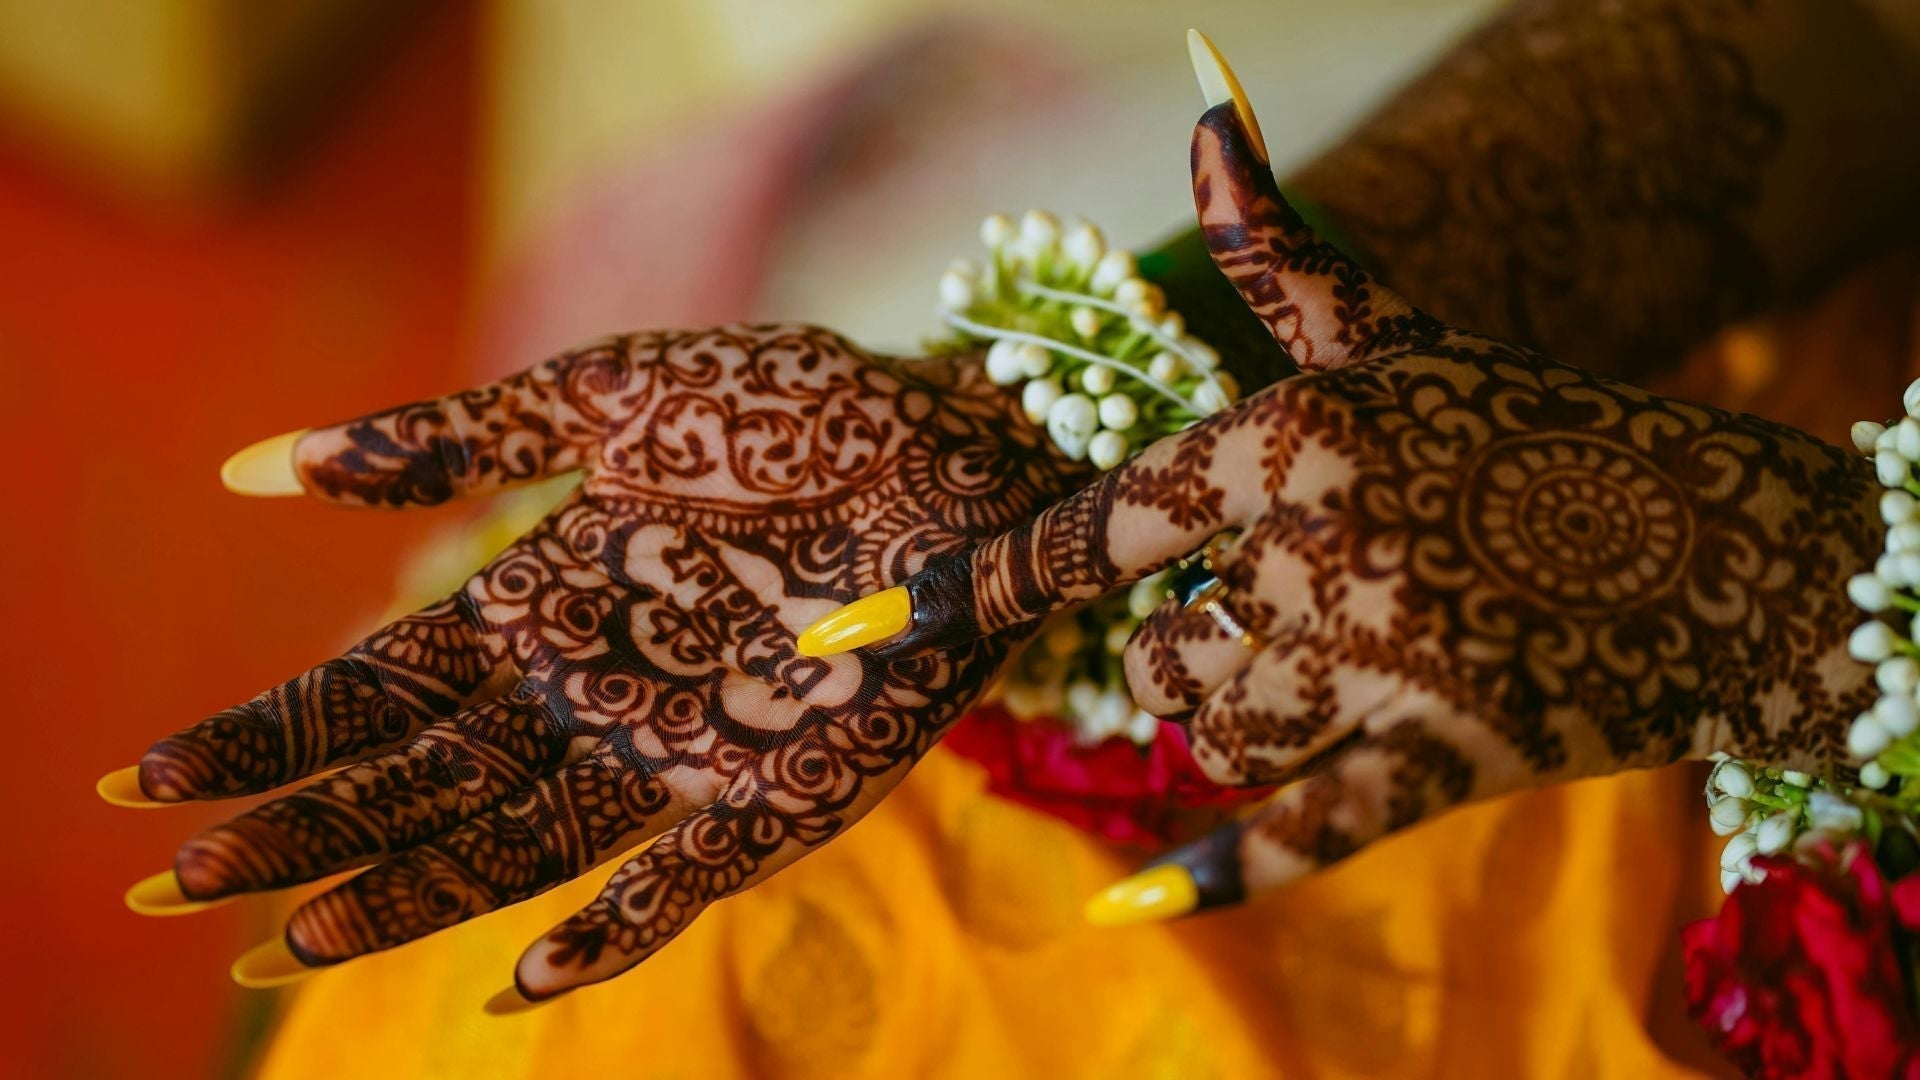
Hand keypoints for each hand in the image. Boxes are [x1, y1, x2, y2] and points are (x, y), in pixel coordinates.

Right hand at [109, 325, 1078, 996]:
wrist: (950, 436)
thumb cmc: (788, 407)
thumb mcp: (598, 402)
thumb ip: (449, 439)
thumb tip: (258, 468)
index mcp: (544, 598)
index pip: (380, 687)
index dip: (274, 734)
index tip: (153, 784)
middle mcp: (596, 688)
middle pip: (424, 779)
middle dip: (304, 829)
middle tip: (178, 881)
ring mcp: (683, 751)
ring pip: (516, 842)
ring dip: (406, 892)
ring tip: (289, 938)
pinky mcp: (782, 795)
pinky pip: (681, 882)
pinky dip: (606, 929)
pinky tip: (523, 977)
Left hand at [806, 41, 1880, 918]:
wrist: (1725, 549)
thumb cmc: (1533, 423)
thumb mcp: (1396, 334)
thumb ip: (1275, 246)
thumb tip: (1200, 95)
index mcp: (1292, 446)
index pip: (1088, 533)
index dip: (961, 589)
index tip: (845, 633)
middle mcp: (1324, 555)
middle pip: (1152, 658)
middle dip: (1180, 654)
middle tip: (1276, 619)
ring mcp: (1385, 669)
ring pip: (1211, 737)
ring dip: (1232, 722)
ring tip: (1331, 673)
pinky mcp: (1446, 765)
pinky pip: (1295, 838)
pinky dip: (1209, 875)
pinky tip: (1130, 899)